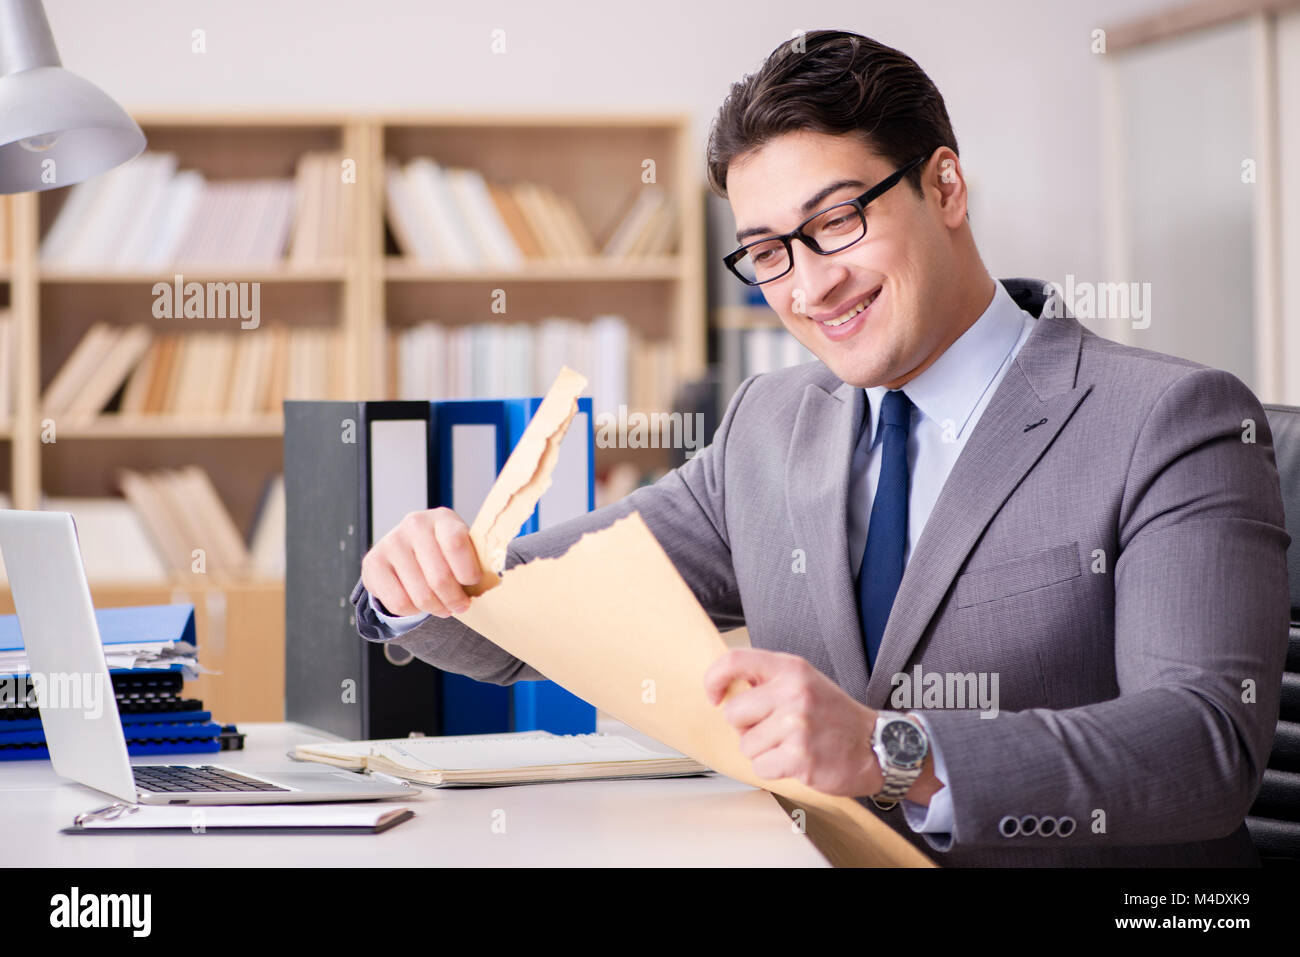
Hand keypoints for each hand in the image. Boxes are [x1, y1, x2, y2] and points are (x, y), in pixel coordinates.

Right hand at [360, 507, 481, 617]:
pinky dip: (413, 611)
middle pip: (439, 578)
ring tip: (443, 606)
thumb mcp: (464, 547)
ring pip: (420, 595)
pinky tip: (419, 603)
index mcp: (443, 518)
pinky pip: (398, 602)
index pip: (456, 544)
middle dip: (454, 600)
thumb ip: (476, 561)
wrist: (408, 548)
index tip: (473, 583)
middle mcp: (414, 525)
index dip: (468, 572)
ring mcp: (391, 542)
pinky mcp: (373, 563)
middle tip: (460, 606)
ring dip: (437, 608)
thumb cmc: (444, 551)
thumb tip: (492, 582)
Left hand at [703, 648, 883, 796]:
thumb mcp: (805, 681)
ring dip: (762, 751)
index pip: (734, 661)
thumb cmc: (834, 715)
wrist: (875, 746)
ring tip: (790, 744)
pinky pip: (760, 767)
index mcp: (791, 668)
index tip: (715, 697)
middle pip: (733, 713)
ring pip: (745, 744)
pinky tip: (795, 760)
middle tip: (773, 728)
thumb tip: (726, 688)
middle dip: (746, 727)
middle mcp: (793, 692)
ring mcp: (797, 725)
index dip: (714, 679)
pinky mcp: (799, 757)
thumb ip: (768, 680)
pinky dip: (773, 769)